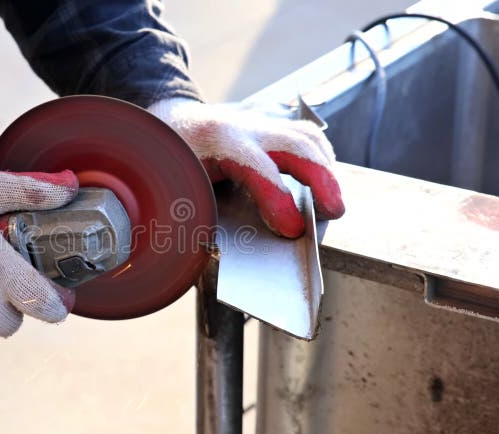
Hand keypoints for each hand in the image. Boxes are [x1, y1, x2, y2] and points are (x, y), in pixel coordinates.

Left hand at [148, 98, 344, 237]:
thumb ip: (195, 211)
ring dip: (325, 169)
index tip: (293, 230)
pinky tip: (323, 179)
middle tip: (334, 211)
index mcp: (216, 140)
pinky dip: (319, 157)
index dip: (278, 201)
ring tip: (333, 202)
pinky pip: (303, 135)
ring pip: (305, 137)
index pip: (258, 169)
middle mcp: (242, 126)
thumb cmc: (167, 159)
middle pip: (295, 145)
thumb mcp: (173, 184)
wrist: (163, 118)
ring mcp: (257, 122)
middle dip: (321, 179)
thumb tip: (212, 249)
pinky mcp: (266, 125)